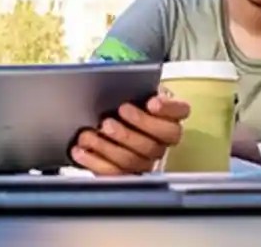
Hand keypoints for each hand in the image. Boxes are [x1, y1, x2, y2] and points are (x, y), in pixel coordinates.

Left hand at [71, 95, 189, 174]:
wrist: (105, 119)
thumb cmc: (122, 101)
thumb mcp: (130, 89)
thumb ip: (132, 88)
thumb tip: (120, 87)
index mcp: (168, 115)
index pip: (180, 111)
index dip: (168, 109)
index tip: (152, 102)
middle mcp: (161, 141)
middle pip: (154, 143)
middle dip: (129, 133)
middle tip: (108, 121)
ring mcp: (145, 161)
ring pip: (132, 160)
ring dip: (107, 148)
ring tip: (88, 135)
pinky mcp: (125, 174)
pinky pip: (113, 173)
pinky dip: (94, 161)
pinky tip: (80, 150)